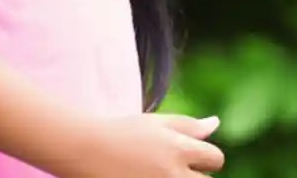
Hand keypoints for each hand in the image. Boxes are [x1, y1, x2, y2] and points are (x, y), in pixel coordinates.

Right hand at [71, 113, 225, 176]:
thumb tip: (216, 123)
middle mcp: (173, 174)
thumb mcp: (154, 123)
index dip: (201, 155)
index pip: (215, 158)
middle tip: (164, 165)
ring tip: (154, 172)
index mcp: (178, 149)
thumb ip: (188, 125)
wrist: (80, 150)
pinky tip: (143, 175)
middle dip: (192, 174)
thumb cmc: (119, 133)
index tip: (180, 153)